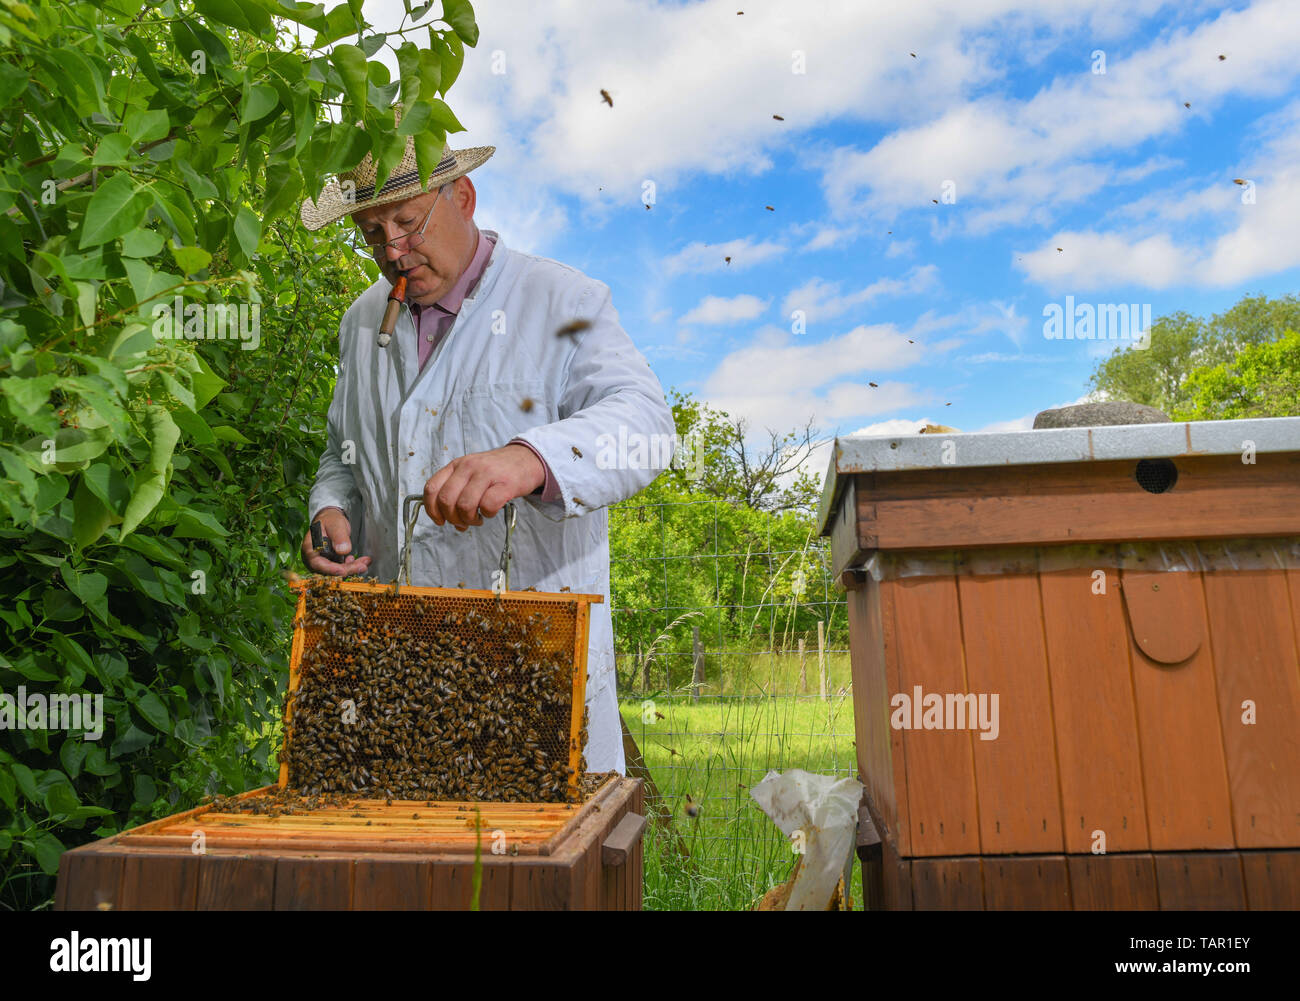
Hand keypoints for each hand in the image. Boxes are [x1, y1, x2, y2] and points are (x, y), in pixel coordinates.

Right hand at [301, 507, 372, 575]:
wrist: (331, 519)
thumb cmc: (330, 520)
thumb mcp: (335, 524)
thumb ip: (338, 536)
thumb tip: (343, 550)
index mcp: (310, 548)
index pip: (318, 563)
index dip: (330, 569)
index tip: (343, 570)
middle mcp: (315, 558)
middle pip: (329, 569)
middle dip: (347, 569)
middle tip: (362, 566)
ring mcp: (324, 561)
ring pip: (338, 570)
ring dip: (352, 568)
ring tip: (365, 562)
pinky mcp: (332, 562)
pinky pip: (342, 567)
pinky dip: (353, 565)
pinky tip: (362, 561)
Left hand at [423, 443, 545, 530]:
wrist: (527, 459)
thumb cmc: (497, 471)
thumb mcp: (470, 472)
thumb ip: (456, 489)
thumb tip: (445, 518)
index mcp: (456, 465)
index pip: (432, 488)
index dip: (432, 510)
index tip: (440, 521)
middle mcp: (468, 466)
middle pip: (446, 500)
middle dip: (452, 518)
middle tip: (462, 523)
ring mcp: (486, 474)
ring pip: (465, 505)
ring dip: (469, 519)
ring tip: (477, 519)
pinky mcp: (505, 484)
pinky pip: (487, 506)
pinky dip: (487, 514)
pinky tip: (490, 511)